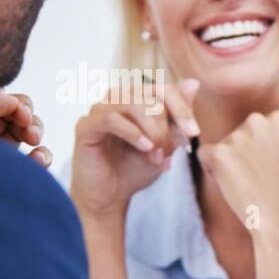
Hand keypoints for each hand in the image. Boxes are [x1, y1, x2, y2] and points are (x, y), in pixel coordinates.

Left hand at [0, 86, 51, 166]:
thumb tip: (14, 105)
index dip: (11, 101)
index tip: (19, 115)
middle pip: (15, 109)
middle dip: (28, 116)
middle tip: (29, 131)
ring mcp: (1, 151)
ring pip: (29, 129)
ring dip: (37, 132)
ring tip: (34, 144)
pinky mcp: (16, 170)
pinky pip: (38, 156)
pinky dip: (43, 156)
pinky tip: (37, 162)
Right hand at [69, 77, 199, 221]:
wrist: (111, 196)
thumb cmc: (136, 168)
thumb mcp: (166, 143)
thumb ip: (177, 117)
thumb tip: (193, 82)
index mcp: (136, 99)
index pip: (163, 89)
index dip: (182, 109)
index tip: (193, 133)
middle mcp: (117, 98)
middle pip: (151, 97)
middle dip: (166, 128)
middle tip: (167, 153)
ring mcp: (99, 110)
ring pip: (133, 104)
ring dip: (152, 131)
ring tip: (156, 154)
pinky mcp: (85, 126)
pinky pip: (111, 118)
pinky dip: (133, 133)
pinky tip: (145, 148)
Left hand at [196, 108, 278, 237]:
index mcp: (278, 119)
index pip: (256, 128)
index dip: (260, 150)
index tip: (272, 167)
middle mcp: (258, 122)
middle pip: (237, 134)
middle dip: (243, 153)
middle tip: (260, 175)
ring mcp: (238, 136)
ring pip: (221, 147)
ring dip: (230, 164)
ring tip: (249, 181)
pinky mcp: (220, 152)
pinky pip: (204, 155)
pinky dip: (213, 171)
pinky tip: (233, 183)